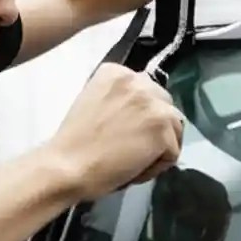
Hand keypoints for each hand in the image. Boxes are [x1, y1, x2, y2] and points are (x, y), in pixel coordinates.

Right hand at [45, 63, 183, 201]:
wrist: (67, 166)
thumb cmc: (74, 144)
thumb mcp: (94, 103)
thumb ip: (119, 99)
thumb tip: (142, 113)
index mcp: (116, 72)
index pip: (147, 91)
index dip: (138, 116)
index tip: (119, 131)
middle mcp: (138, 80)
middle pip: (165, 105)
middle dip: (154, 127)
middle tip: (129, 147)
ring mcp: (153, 102)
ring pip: (174, 129)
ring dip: (158, 147)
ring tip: (131, 159)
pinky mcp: (163, 126)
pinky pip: (173, 152)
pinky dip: (157, 167)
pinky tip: (133, 168)